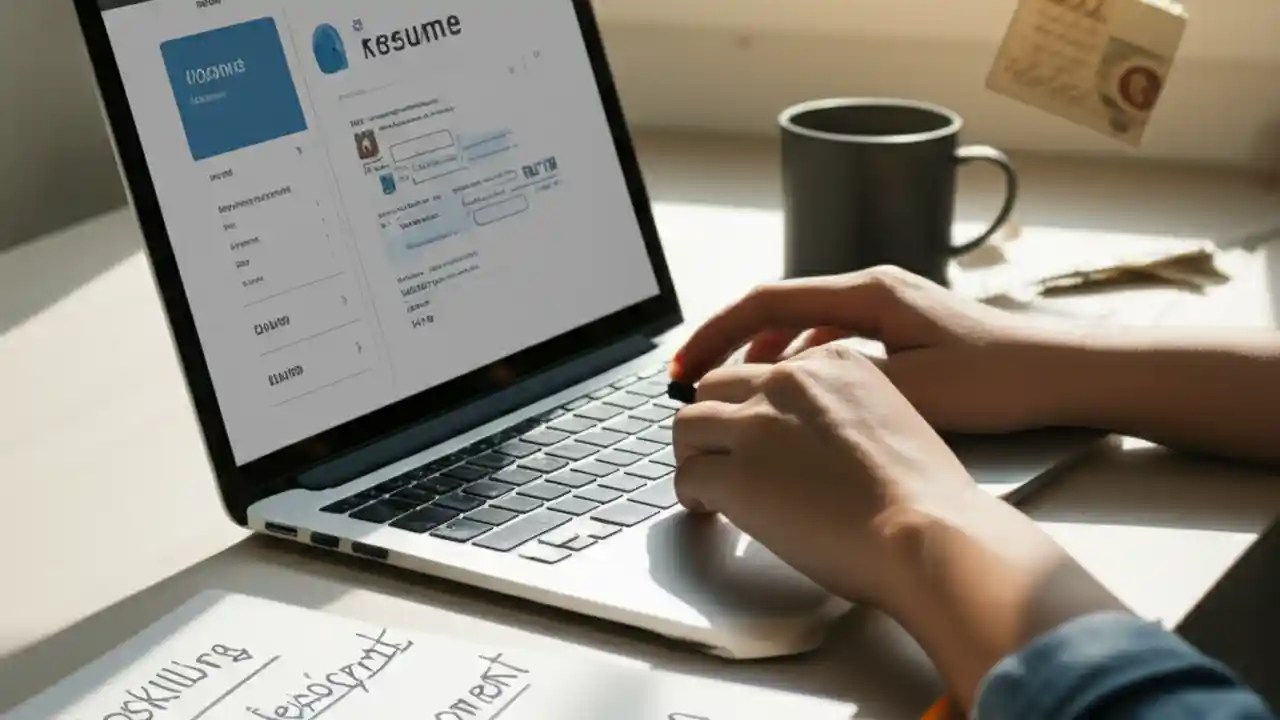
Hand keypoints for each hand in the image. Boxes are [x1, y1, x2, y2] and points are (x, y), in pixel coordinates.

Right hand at [670, 266, 1067, 433]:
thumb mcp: (912, 389)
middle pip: (777, 307)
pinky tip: (798, 392)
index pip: (767, 301)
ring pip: (804, 325)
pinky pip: (832, 339)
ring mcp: (889, 308)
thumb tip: (777, 394)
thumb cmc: (999, 378)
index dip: (717, 334)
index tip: (684, 365)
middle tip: (694, 379)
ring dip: (764, 354)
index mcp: (868, 293)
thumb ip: (841, 386)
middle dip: (730, 343)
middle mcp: (873, 289)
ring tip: (735, 391)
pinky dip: (800, 361)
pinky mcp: (903, 330)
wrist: (1064, 372)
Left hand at [673, 342, 1125, 708]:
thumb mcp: (895, 419)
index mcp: (832, 363)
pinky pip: (688, 476)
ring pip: (687, 424)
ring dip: (693, 454)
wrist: (929, 532)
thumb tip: (817, 443)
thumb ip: (847, 414)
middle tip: (716, 453)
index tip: (748, 427)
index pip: (764, 370)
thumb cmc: (927, 496)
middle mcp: (789, 382)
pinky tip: (707, 510)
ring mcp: (758, 426)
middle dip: (712, 421)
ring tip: (704, 484)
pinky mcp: (738, 475)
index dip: (750, 404)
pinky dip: (690, 495)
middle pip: (715, 386)